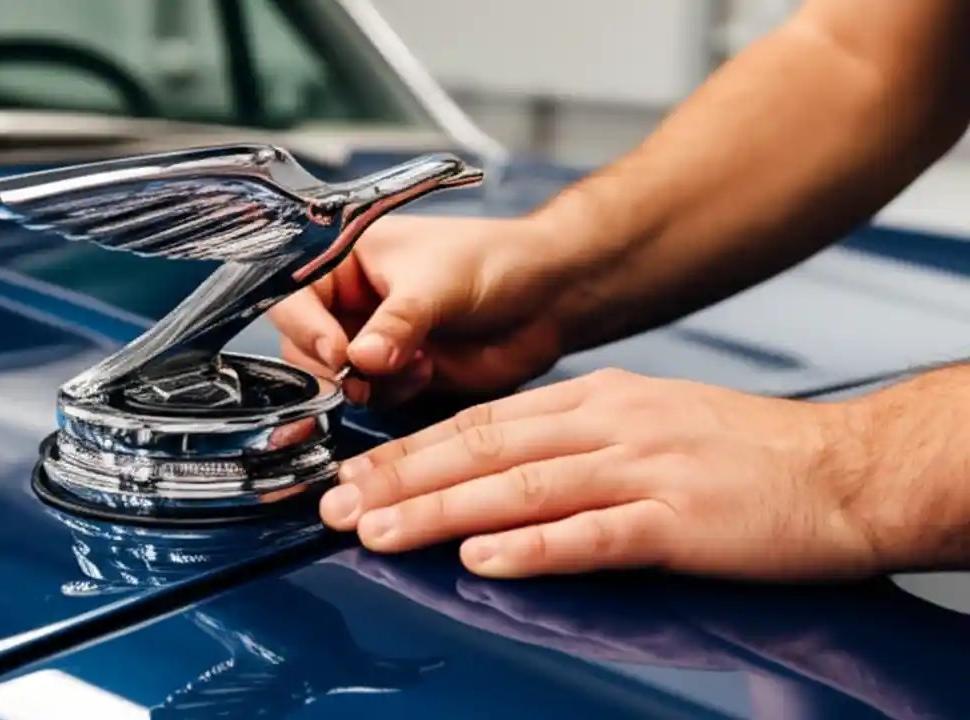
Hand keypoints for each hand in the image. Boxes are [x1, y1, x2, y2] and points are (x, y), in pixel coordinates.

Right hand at [267, 214, 563, 405]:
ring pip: (333, 377)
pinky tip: (427, 372)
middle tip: (366, 373)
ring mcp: (370, 337)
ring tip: (414, 365)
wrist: (549, 299)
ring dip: (368, 383)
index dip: (307, 327)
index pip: (295, 293)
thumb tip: (359, 358)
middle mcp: (349, 298)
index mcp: (345, 256)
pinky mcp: (393, 373)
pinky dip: (390, 394)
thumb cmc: (496, 263)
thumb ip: (396, 322)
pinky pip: (369, 396)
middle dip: (334, 365)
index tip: (338, 353)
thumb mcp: (438, 284)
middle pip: (304, 344)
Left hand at [319, 367, 881, 580]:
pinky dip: (534, 549)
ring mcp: (643, 470)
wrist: (843, 467)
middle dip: (401, 479)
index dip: (410, 450)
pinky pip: (593, 535)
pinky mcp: (679, 520)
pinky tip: (484, 561)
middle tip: (338, 505)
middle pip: (483, 450)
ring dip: (441, 512)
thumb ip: (573, 438)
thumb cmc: (744, 452)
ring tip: (381, 532)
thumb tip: (501, 461)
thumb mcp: (646, 420)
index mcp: (597, 400)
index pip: (482, 423)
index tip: (355, 473)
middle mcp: (609, 425)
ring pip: (521, 488)